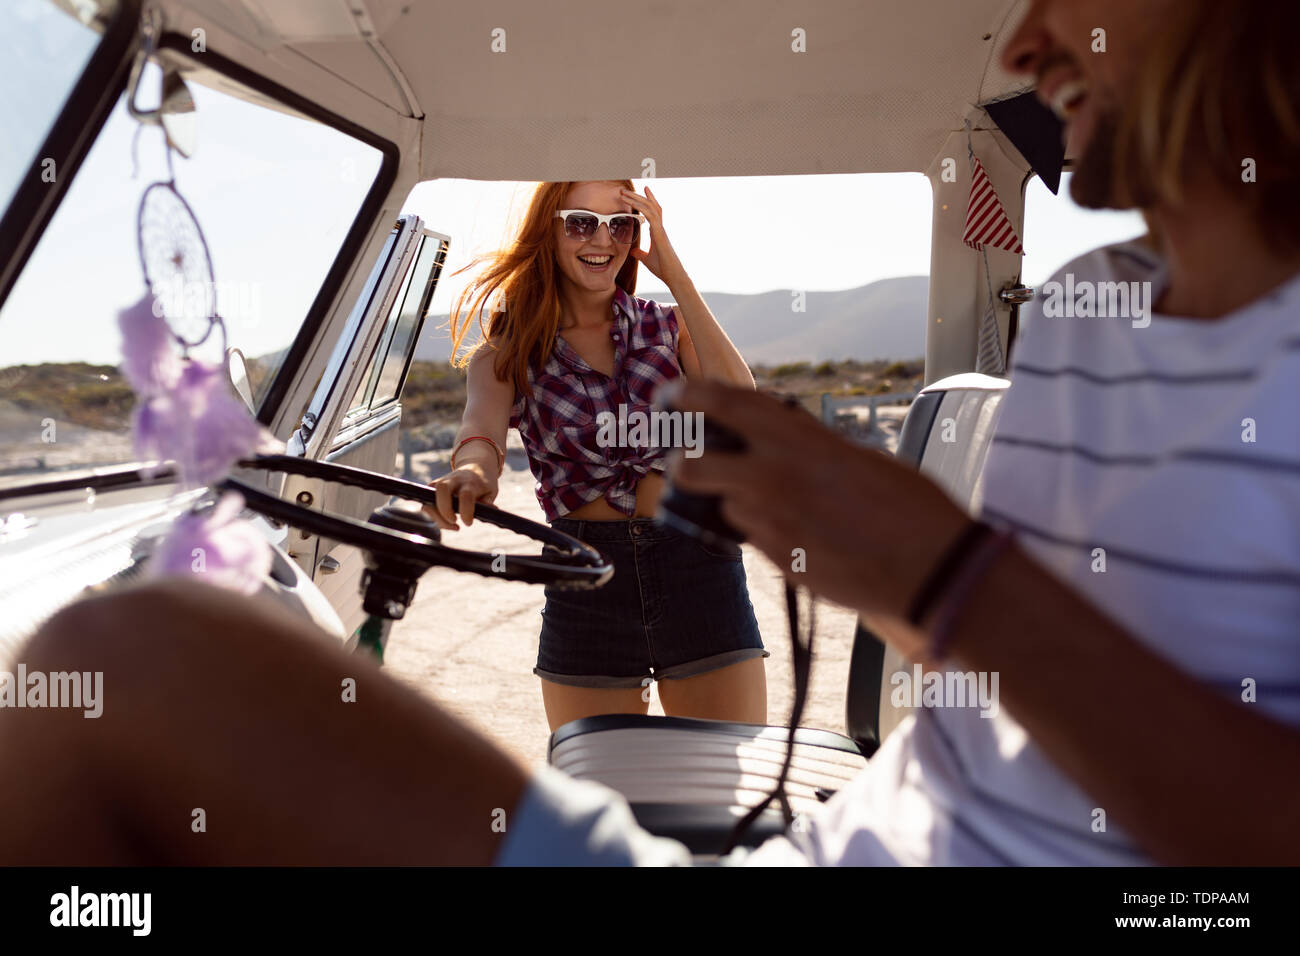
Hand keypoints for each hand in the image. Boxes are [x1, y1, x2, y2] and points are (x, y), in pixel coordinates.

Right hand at [423, 465, 497, 530]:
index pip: (466, 495)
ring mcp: (441, 482)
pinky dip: (433, 516)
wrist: (474, 466)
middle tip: (454, 521)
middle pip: (442, 490)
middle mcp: (453, 480)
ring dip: (436, 516)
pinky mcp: (432, 488)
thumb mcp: (491, 491)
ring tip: (453, 525)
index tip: (468, 523)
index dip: (466, 511)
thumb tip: (490, 510)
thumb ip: (488, 502)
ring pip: (429, 497)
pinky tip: (446, 522)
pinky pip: (426, 503)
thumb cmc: (483, 483)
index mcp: (470, 482)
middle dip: (444, 510)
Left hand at [620, 186, 685, 287]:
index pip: (652, 212)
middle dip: (637, 197)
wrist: (672, 276)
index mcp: (657, 232)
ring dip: (637, 199)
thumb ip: (640, 253)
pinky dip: (642, 207)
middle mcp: (659, 228)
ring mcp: (660, 229)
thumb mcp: (647, 259)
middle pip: (650, 206)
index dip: (646, 201)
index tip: (639, 192)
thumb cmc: (662, 268)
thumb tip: (632, 251)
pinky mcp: (660, 234)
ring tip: (625, 193)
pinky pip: (651, 216)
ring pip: (650, 208)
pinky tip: (634, 202)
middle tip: (624, 190)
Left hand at [666, 380, 969, 628]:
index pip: (724, 404)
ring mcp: (771, 525)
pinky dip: (767, 532)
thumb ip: (813, 447)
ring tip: (785, 505)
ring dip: (740, 503)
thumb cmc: (911, 508)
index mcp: (797, 442)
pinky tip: (805, 533)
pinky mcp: (778, 563)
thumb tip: (788, 442)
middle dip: (681, 464)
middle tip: (686, 462)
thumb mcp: (860, 458)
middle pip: (690, 468)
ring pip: (727, 507)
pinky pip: (755, 539)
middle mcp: (772, 480)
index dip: (689, 394)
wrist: (929, 571)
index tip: (673, 393)